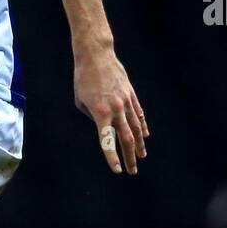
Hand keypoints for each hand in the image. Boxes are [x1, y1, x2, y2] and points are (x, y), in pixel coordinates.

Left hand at [74, 46, 148, 173]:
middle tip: (132, 171)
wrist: (97, 56)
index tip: (117, 171)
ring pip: (136, 128)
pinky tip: (144, 136)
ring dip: (139, 145)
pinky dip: (142, 127)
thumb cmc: (83, 79)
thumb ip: (94, 117)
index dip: (112, 157)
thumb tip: (106, 126)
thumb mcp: (81, 102)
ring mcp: (126, 102)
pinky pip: (139, 115)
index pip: (108, 141)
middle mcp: (116, 109)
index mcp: (101, 113)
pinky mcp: (131, 95)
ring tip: (141, 157)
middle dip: (130, 157)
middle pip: (127, 138)